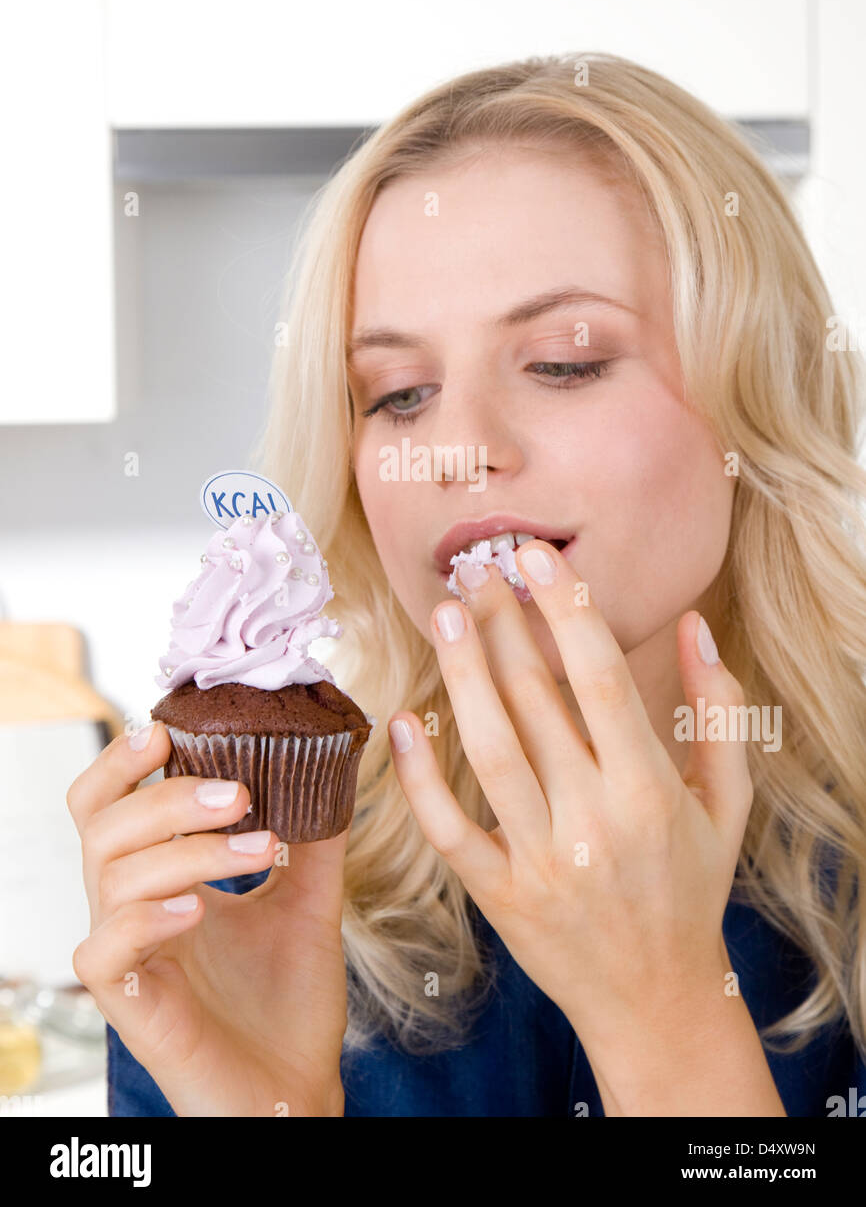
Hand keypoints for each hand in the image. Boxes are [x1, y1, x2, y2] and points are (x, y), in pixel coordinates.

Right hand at [68, 721, 346, 1116]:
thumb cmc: (291, 999)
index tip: (170, 728)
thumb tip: (335, 758)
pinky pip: (105, 947)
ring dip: (186, 847)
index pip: (109, 800)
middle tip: (240, 791)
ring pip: (111, 873)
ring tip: (260, 846)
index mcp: (160, 875)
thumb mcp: (310, 899)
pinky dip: (149, 914)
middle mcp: (132, 907)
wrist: (298, 1087)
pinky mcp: (129, 1005)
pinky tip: (201, 907)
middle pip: (100, 823)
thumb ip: (314, 832)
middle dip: (165, 794)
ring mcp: (126, 955)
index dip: (123, 758)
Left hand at [387, 541, 753, 1061]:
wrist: (656, 998)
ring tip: (448, 613)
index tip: (537, 556)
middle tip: (479, 570)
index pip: (602, 679)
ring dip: (463, 675)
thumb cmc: (691, 885)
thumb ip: (717, 709)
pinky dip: (420, 777)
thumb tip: (694, 622)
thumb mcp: (727, 800)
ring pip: (489, 752)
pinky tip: (405, 719)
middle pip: (536, 702)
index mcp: (651, 792)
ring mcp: (541, 861)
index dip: (567, 609)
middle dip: (505, 624)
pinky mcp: (499, 895)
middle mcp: (594, 822)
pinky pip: (449, 830)